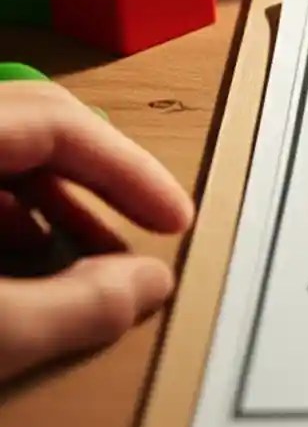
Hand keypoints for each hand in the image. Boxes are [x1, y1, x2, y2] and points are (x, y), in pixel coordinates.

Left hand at [0, 82, 191, 382]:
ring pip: (1, 151)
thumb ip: (77, 306)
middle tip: (150, 218)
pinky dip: (8, 212)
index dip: (128, 168)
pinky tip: (24, 255)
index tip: (170, 214)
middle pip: (36, 124)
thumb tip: (147, 283)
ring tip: (93, 247)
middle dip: (102, 178)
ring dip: (55, 198)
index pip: (58, 121)